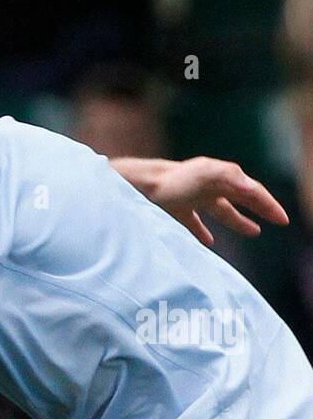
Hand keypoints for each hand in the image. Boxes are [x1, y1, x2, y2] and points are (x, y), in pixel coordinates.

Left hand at [147, 156, 288, 245]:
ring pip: (221, 211)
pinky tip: (209, 242)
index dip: (268, 205)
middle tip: (277, 222)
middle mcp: (209, 185)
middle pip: (240, 199)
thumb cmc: (171, 182)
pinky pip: (195, 222)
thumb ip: (230, 180)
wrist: (137, 188)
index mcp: (219, 176)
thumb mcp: (205, 177)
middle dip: (259, 210)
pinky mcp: (176, 210)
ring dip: (238, 221)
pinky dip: (203, 232)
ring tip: (254, 232)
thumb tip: (252, 189)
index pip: (250, 191)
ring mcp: (192, 197)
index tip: (282, 220)